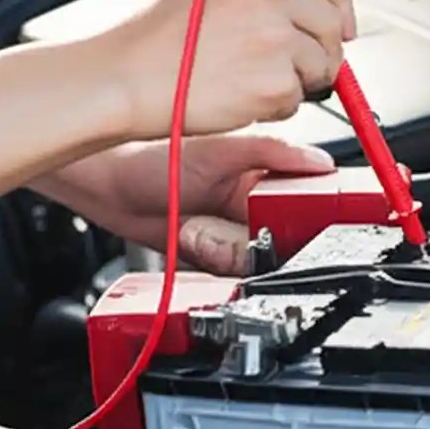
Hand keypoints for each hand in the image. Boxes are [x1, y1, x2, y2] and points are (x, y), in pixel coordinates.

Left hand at [63, 134, 335, 274]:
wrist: (109, 189)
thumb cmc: (153, 158)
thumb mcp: (219, 150)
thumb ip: (272, 152)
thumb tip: (320, 162)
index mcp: (269, 176)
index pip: (312, 201)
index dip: (313, 219)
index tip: (296, 224)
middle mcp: (258, 208)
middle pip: (290, 244)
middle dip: (262, 243)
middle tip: (232, 226)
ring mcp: (238, 237)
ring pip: (261, 265)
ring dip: (226, 252)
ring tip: (198, 229)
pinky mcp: (217, 260)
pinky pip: (234, 277)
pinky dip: (213, 265)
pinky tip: (193, 242)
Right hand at [91, 0, 355, 138]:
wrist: (128, 77)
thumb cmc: (160, 28)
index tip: (338, 22)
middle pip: (332, 21)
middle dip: (321, 48)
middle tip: (289, 63)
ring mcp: (275, 34)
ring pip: (321, 64)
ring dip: (298, 78)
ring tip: (250, 76)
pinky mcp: (274, 80)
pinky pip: (297, 98)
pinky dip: (275, 105)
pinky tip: (239, 93)